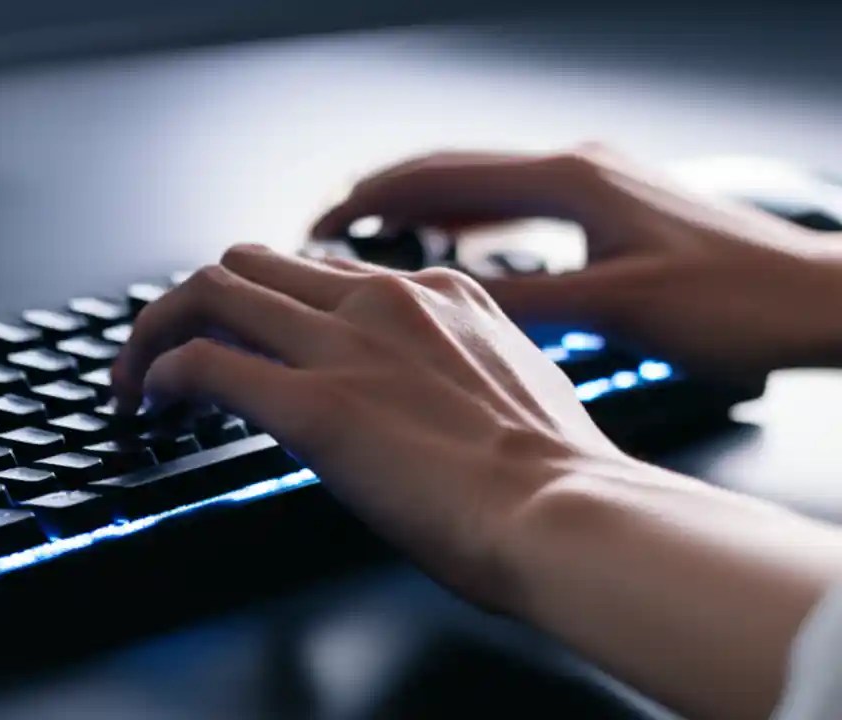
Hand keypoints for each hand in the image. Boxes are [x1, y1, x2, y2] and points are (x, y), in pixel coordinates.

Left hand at [110, 245, 637, 608]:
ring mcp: (343, 347)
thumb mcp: (508, 385)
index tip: (244, 334)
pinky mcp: (312, 405)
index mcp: (435, 294)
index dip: (265, 301)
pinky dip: (161, 372)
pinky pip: (204, 363)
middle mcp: (381, 301)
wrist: (570, 515)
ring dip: (158, 328)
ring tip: (137, 373)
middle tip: (167, 344)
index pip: (316, 271)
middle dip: (197, 299)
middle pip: (251, 263)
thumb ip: (451, 366)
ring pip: (213, 290)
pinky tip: (152, 400)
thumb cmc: (554, 475)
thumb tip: (412, 390)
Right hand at [312, 145, 841, 380]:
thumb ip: (524, 302)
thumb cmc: (737, 302)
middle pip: (451, 169)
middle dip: (381, 196)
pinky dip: (470, 223)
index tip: (316, 224)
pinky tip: (455, 249)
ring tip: (371, 241)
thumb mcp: (615, 311)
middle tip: (322, 229)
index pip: (439, 176)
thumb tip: (441, 302)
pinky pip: (517, 205)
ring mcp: (595, 183)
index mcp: (569, 181)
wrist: (817, 299)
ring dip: (422, 209)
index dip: (368, 199)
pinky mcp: (611, 208)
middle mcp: (577, 168)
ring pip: (482, 185)